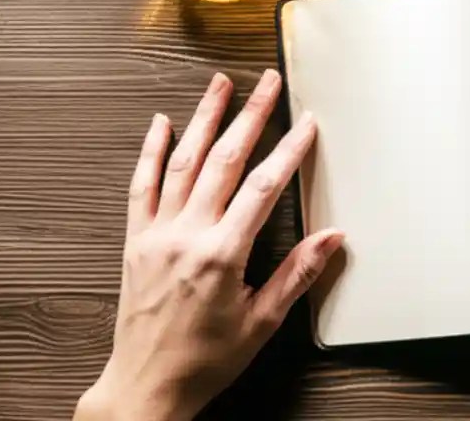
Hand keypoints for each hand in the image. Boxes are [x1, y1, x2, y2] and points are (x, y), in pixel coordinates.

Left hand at [76, 70, 342, 420]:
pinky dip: (152, 151)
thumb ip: (298, 275)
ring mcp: (157, 234)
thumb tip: (333, 238)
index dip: (288, 151)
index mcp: (222, 255)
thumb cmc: (206, 360)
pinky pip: (142, 185)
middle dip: (251, 116)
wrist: (145, 386)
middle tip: (268, 83)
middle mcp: (186, 236)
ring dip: (203, 118)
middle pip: (223, 160)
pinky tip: (162, 124)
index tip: (307, 124)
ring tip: (220, 84)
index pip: (262, 188)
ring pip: (182, 162)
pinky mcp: (136, 241)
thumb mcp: (263, 322)